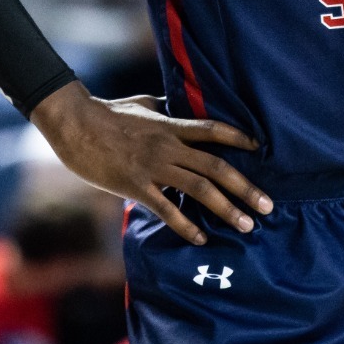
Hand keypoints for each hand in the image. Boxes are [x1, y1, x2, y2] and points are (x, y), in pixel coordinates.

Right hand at [31, 84, 271, 244]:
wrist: (75, 125)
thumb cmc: (106, 112)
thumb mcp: (142, 105)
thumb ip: (163, 111)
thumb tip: (174, 109)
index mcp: (171, 125)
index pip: (213, 130)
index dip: (239, 138)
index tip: (261, 149)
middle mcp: (168, 146)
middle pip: (216, 166)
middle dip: (245, 187)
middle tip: (268, 206)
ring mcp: (153, 167)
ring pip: (199, 189)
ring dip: (226, 208)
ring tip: (246, 225)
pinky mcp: (135, 186)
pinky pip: (166, 209)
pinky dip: (186, 225)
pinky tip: (201, 238)